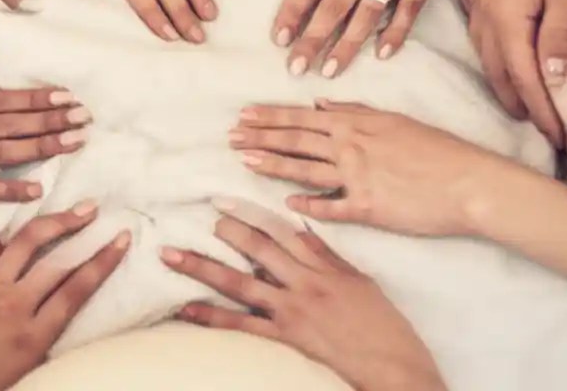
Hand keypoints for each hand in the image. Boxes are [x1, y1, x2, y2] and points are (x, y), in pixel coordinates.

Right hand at [0, 52, 90, 218]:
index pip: (2, 100)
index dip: (37, 99)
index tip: (67, 98)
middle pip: (11, 126)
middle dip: (51, 122)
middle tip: (84, 121)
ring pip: (2, 155)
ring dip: (41, 149)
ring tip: (73, 145)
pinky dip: (8, 191)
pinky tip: (37, 189)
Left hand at [0, 205, 129, 390]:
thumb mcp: (24, 369)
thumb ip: (43, 336)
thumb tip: (60, 306)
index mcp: (34, 335)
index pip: (78, 287)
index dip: (103, 260)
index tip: (121, 239)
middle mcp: (14, 306)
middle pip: (57, 259)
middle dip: (82, 231)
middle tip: (99, 212)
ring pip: (24, 243)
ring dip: (51, 221)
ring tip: (67, 209)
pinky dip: (5, 238)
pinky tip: (16, 231)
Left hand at [162, 208, 445, 390]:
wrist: (394, 365)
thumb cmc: (383, 326)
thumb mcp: (360, 283)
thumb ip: (329, 258)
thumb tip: (303, 233)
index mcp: (325, 266)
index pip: (283, 231)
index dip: (251, 214)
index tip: (225, 201)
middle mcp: (306, 282)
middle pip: (258, 249)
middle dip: (227, 231)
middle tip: (198, 215)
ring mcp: (293, 310)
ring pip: (241, 283)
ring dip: (203, 267)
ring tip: (172, 256)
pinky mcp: (286, 338)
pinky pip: (241, 325)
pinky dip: (211, 317)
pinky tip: (186, 308)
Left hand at [229, 101, 525, 235]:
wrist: (468, 181)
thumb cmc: (437, 150)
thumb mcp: (395, 120)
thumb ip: (355, 110)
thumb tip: (320, 102)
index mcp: (357, 123)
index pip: (302, 117)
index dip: (270, 117)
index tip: (244, 116)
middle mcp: (351, 146)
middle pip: (295, 140)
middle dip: (260, 138)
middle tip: (230, 137)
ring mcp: (357, 177)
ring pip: (303, 169)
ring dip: (271, 165)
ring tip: (243, 162)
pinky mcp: (367, 207)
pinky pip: (330, 206)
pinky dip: (308, 205)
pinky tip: (286, 204)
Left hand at [274, 0, 484, 77]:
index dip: (292, 13)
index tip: (278, 38)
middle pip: (332, 8)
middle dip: (311, 41)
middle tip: (295, 69)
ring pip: (366, 17)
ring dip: (347, 47)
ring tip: (330, 71)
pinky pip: (407, 11)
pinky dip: (396, 34)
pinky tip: (383, 54)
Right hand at [473, 0, 566, 146]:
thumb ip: (557, 37)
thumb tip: (552, 81)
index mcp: (507, 14)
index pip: (523, 76)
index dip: (542, 109)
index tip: (558, 136)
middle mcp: (488, 9)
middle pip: (499, 69)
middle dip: (520, 102)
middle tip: (542, 130)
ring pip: (487, 52)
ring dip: (503, 80)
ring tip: (520, 102)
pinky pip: (482, 31)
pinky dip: (492, 54)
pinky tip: (497, 56)